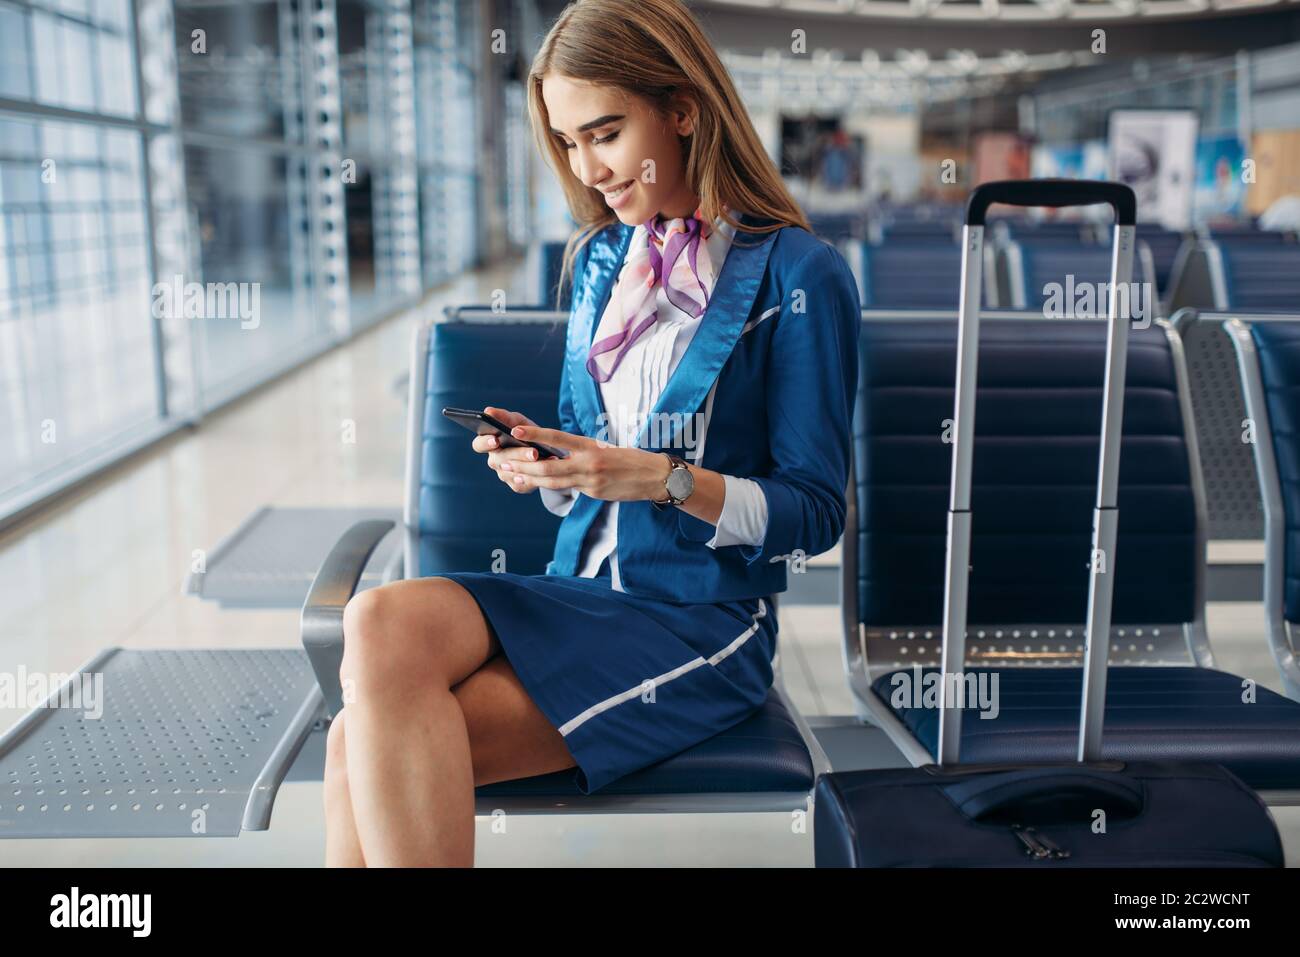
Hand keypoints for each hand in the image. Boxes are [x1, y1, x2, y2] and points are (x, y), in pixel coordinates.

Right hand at [472, 406, 546, 494]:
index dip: (485, 443)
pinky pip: (522, 484)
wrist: (545, 450)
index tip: (496, 439)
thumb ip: (504, 416)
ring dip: (527, 466)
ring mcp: (504, 474)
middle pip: (498, 460)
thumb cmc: (526, 432)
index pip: (479, 444)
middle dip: (517, 454)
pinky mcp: (517, 485)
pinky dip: (533, 477)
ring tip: (542, 458)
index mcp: (489, 443)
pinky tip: (543, 472)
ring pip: (511, 473)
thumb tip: (488, 411)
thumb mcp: (518, 422)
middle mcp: (494, 460)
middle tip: (533, 451)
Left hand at [499, 423, 671, 502]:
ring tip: (511, 473)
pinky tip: (533, 483)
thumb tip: (555, 455)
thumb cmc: (628, 458)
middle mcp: (588, 462)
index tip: (516, 430)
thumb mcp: (603, 448)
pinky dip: (548, 486)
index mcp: (590, 445)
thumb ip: (580, 452)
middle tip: (504, 461)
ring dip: (530, 477)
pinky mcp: (593, 493)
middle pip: (548, 466)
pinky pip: (567, 489)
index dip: (535, 434)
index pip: (558, 438)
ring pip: (553, 481)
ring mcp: (590, 481)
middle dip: (523, 464)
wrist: (654, 476)